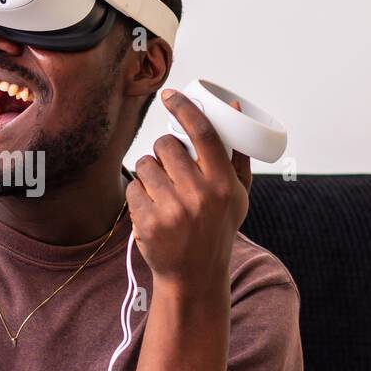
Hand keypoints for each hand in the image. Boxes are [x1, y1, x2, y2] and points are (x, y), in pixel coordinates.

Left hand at [126, 89, 251, 292]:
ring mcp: (172, 210)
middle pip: (166, 145)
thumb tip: (235, 107)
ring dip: (150, 173)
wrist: (194, 276)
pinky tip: (152, 209)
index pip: (203, 134)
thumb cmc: (217, 229)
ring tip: (162, 192)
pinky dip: (138, 195)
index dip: (184, 109)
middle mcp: (199, 196)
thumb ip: (237, 154)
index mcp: (224, 185)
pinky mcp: (148, 223)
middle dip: (164, 151)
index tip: (170, 95)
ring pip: (145, 164)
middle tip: (170, 167)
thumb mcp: (237, 196)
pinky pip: (132, 188)